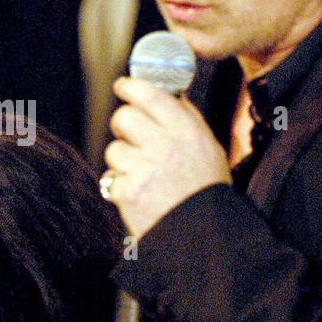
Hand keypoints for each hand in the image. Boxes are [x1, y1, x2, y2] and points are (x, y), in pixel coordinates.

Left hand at [103, 76, 231, 238]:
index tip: (122, 86)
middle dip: (123, 125)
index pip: (149, 94)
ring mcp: (143, 169)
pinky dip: (121, 185)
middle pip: (123, 117)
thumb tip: (169, 94)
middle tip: (131, 136)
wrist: (203, 235)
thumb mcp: (209, 148)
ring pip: (114, 149)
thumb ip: (187, 119)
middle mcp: (164, 146)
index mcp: (186, 131)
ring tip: (142, 174)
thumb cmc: (206, 190)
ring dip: (123, 160)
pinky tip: (140, 194)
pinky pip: (111, 177)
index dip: (130, 86)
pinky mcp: (127, 191)